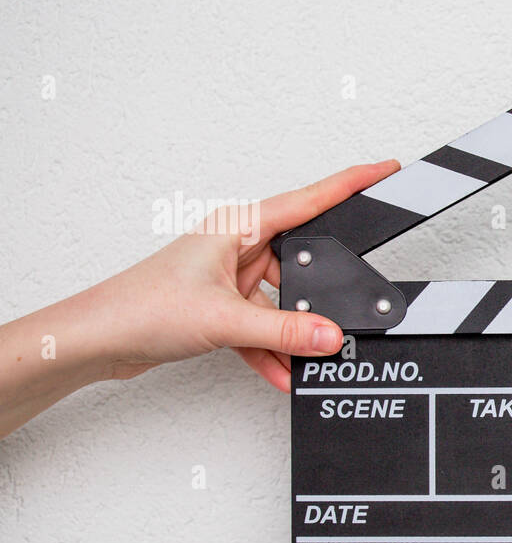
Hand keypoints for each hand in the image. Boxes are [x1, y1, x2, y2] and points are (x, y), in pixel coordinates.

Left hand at [0, 160, 400, 436]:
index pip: (309, 200)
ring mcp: (230, 278)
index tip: (384, 170)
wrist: (96, 339)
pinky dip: (272, 350)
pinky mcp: (222, 308)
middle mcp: (236, 246)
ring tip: (300, 357)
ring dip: (291, 334)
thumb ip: (284, 332)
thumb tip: (329, 336)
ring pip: (283, 302)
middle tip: (341, 309)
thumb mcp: (225, 320)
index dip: (350, 184)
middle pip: (302, 262)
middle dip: (319, 294)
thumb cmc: (139, 307)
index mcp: (238, 227)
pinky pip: (264, 327)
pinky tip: (280, 372)